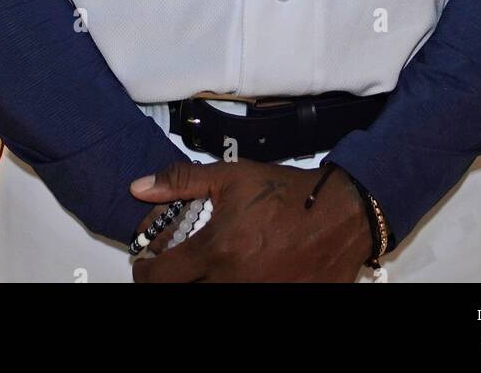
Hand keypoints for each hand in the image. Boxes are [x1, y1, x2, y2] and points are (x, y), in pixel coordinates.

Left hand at [128, 158, 372, 282]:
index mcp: (216, 250)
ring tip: (211, 263)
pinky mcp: (276, 302)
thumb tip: (142, 186)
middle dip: (173, 279)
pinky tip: (237, 271)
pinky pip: (240, 301)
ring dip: (202, 283)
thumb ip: (183, 181)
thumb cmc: (287, 194)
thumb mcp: (231, 177)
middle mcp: (231, 281)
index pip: (160, 277)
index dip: (146, 270)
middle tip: (176, 264)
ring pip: (209, 298)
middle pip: (182, 293)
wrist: (339, 214)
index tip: (148, 262)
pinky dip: (231, 286)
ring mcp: (255, 296)